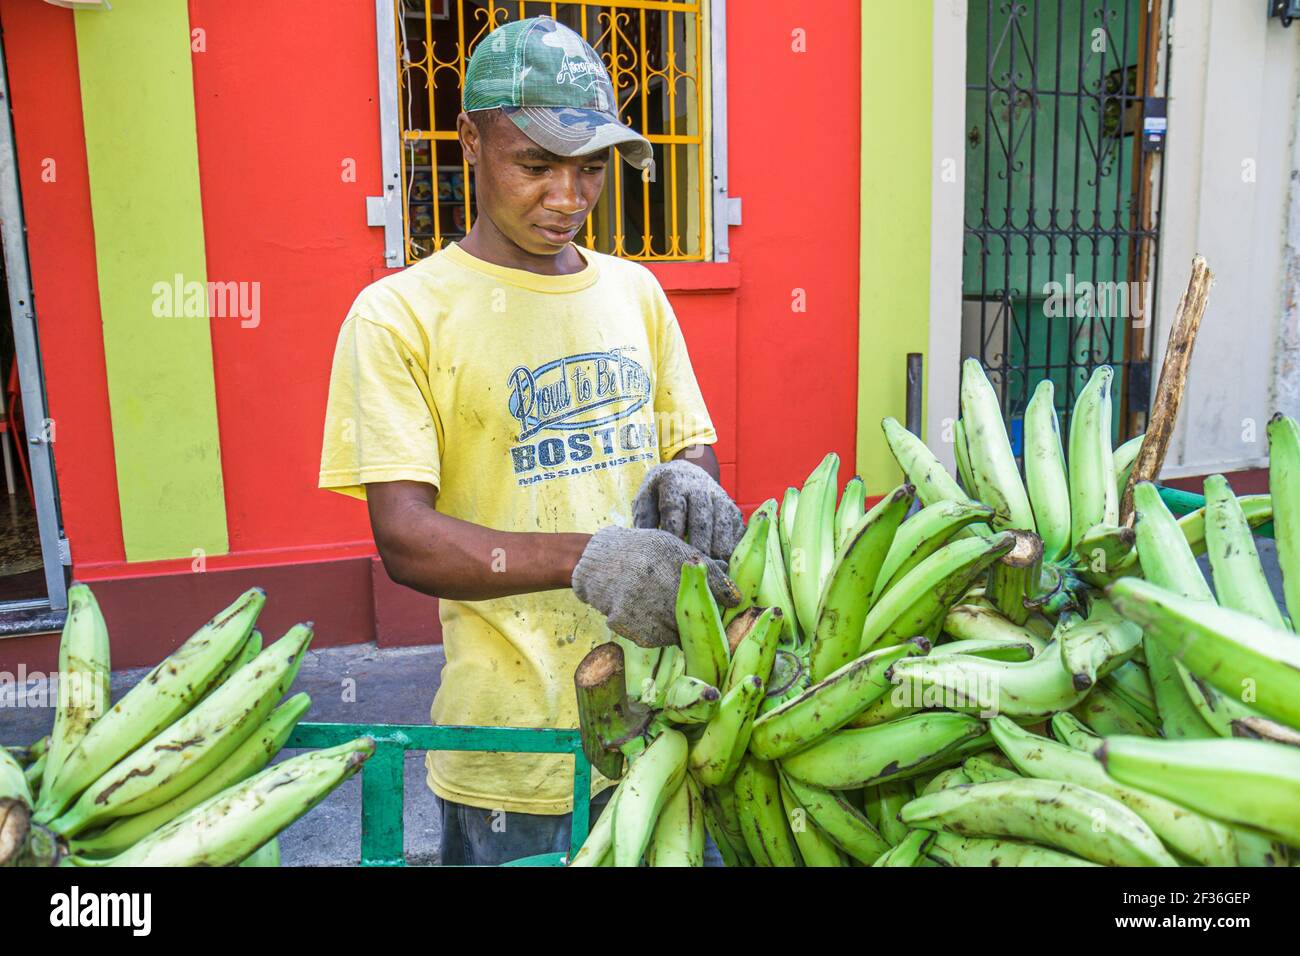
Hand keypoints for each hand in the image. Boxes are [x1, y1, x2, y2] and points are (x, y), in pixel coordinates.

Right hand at [571, 525, 740, 646]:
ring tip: (672, 614)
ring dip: (682, 628)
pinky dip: (662, 634)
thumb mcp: (670, 547)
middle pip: (698, 613)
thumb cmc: (641, 553)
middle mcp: (658, 579)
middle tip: (709, 619)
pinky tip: (653, 617)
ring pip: (679, 631)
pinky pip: (659, 640)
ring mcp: (643, 604)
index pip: (713, 581)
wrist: (599, 565)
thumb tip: (735, 591)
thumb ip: (700, 565)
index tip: (735, 602)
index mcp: (672, 556)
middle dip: (705, 618)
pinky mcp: (629, 625)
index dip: (726, 594)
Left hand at [632, 460, 743, 560]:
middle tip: (691, 570)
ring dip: (716, 552)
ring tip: (708, 571)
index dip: (672, 534)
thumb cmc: (660, 493)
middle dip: (697, 548)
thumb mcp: (645, 500)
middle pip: (701, 522)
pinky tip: (721, 564)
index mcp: (673, 483)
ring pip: (722, 528)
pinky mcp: (732, 508)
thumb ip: (644, 521)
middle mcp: (699, 487)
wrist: (685, 472)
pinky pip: (736, 531)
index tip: (669, 555)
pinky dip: (731, 549)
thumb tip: (647, 547)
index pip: (674, 510)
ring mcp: (719, 497)